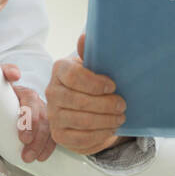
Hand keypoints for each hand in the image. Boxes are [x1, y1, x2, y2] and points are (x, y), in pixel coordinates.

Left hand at [0, 62, 55, 162]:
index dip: (10, 71)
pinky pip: (51, 130)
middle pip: (31, 98)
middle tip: (23, 139)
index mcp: (2, 88)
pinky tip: (41, 156)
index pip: (5, 73)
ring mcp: (35, 106)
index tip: (12, 76)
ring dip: (39, 137)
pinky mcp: (44, 121)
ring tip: (28, 156)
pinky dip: (48, 144)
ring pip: (44, 116)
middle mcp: (21, 94)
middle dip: (30, 118)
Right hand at [44, 34, 130, 154]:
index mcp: (60, 70)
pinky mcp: (59, 135)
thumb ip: (91, 53)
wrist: (86, 106)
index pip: (73, 76)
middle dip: (106, 104)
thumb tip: (84, 37)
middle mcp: (51, 91)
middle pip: (79, 100)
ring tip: (120, 116)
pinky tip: (110, 128)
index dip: (95, 83)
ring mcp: (53, 115)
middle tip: (122, 104)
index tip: (112, 86)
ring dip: (106, 120)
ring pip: (82, 120)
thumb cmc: (92, 82)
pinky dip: (100, 134)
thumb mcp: (94, 66)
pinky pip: (80, 138)